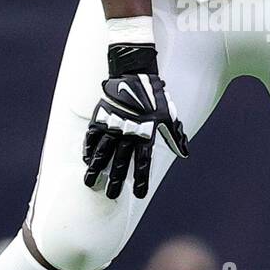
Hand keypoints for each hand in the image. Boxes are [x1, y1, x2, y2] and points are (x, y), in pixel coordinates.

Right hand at [83, 45, 188, 198]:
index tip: (139, 195)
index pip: (143, 163)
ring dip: (96, 169)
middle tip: (111, 195)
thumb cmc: (155, 95)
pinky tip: (86, 159)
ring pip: (102, 152)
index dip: (141, 180)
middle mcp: (127, 133)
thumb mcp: (169, 116)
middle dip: (115, 181)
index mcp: (145, 134)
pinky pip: (92, 136)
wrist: (135, 73)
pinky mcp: (100, 117)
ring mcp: (112, 126)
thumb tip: (184, 152)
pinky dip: (88, 148)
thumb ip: (174, 136)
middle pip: (120, 162)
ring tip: (90, 182)